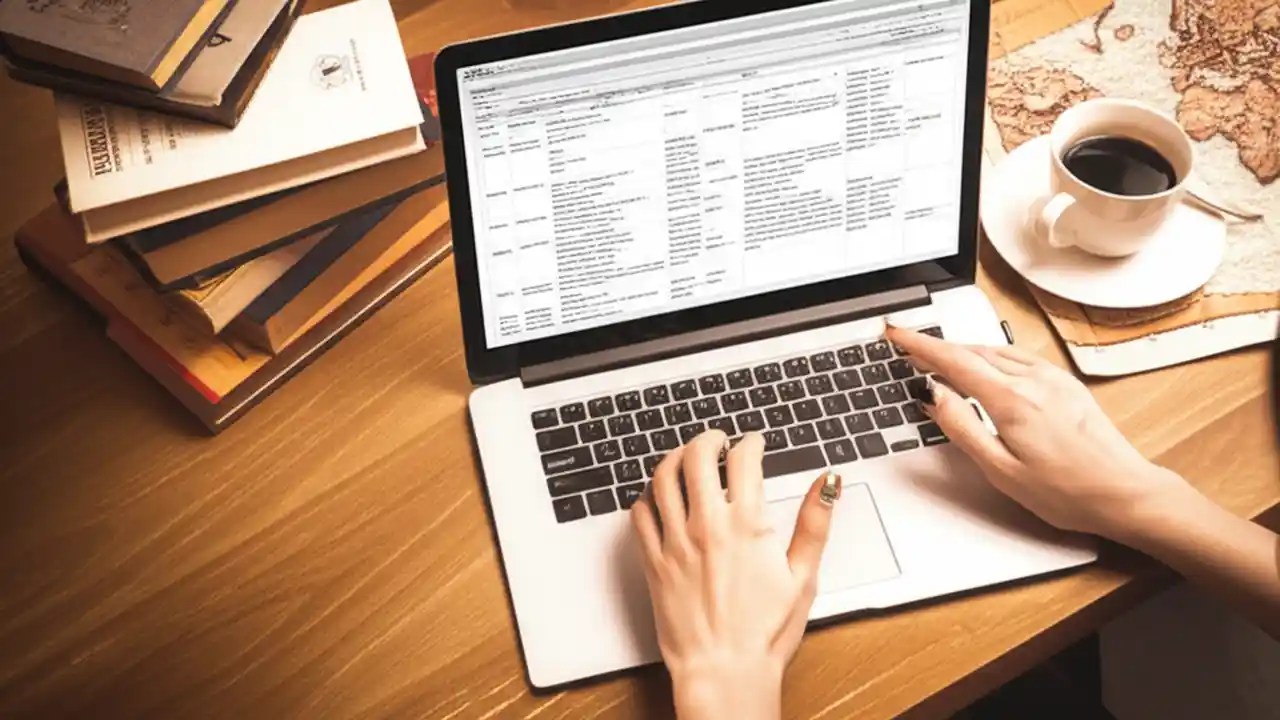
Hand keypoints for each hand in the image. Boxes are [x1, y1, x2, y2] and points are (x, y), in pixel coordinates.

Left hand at [630, 430, 839, 719]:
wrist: (725, 673)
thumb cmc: (765, 633)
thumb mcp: (803, 576)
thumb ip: (815, 523)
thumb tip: (828, 483)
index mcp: (747, 526)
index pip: (743, 459)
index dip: (750, 442)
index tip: (754, 442)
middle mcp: (707, 526)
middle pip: (697, 456)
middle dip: (708, 439)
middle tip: (717, 440)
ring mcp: (675, 543)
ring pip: (662, 478)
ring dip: (675, 459)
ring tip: (686, 458)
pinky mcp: (653, 563)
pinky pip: (640, 515)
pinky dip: (647, 497)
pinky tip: (659, 498)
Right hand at [888, 326, 1188, 541]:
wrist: (1124, 494)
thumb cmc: (1066, 492)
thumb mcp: (1000, 469)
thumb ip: (962, 427)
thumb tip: (933, 395)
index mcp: (1012, 400)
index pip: (953, 360)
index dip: (919, 345)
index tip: (895, 334)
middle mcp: (1034, 380)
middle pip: (973, 351)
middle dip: (936, 346)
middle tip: (907, 346)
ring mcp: (1052, 378)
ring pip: (995, 352)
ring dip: (962, 351)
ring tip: (937, 358)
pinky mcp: (1065, 383)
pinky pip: (1017, 358)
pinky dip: (989, 356)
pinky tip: (983, 367)